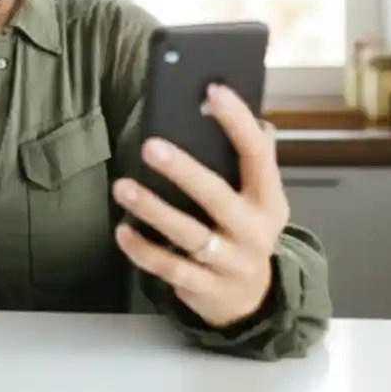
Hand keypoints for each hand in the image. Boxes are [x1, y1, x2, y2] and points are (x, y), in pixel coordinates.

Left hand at [112, 83, 288, 327]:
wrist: (251, 299)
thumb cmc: (243, 230)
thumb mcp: (255, 198)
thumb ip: (243, 159)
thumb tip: (217, 104)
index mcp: (268, 200)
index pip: (257, 155)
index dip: (237, 122)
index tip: (213, 92)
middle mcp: (254, 232)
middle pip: (217, 196)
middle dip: (184, 170)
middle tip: (149, 146)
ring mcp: (230, 263)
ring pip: (189, 234)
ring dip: (153, 209)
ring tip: (122, 186)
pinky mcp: (205, 287)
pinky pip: (170, 268)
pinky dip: (143, 249)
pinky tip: (122, 229)